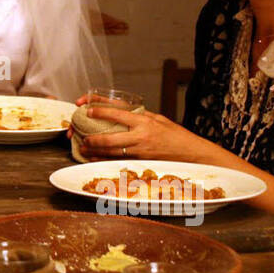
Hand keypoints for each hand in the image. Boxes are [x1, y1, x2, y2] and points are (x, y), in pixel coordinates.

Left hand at [77, 106, 224, 164]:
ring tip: (83, 148)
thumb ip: (140, 116)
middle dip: (92, 137)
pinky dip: (105, 160)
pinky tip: (95, 159)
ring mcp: (141, 152)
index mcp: (145, 122)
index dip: (100, 110)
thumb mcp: (159, 119)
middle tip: (81, 134)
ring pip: (111, 152)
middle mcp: (141, 137)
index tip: (87, 109)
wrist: (192, 154)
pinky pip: (119, 162)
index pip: (117, 114)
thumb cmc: (176, 135)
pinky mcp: (142, 163)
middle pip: (109, 138)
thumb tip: (122, 111)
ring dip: (95, 151)